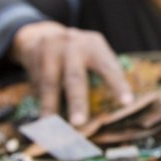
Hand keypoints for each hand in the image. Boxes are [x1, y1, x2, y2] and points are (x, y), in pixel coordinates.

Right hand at [11, 22, 133, 124]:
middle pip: (75, 77)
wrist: (42, 34)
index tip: (127, 103)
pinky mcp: (34, 56)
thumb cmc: (76, 54)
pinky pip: (37, 83)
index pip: (109, 67)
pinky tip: (43, 118)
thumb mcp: (91, 54)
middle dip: (77, 101)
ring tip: (52, 126)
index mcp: (94, 46)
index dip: (118, 85)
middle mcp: (73, 45)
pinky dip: (40, 102)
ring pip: (50, 83)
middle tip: (79, 123)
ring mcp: (51, 50)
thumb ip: (98, 75)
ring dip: (51, 106)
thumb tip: (105, 113)